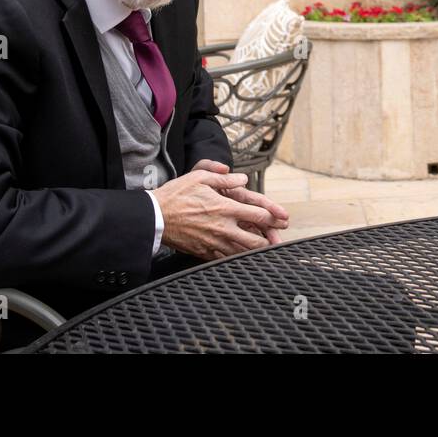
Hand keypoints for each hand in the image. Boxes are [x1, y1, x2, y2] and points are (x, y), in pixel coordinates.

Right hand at [153, 167, 288, 259]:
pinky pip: (225, 259)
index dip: (274, 217)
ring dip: (256, 253)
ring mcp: (214, 243)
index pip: (258, 215)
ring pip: (242, 253)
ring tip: (266, 252)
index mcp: (225, 208)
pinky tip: (242, 258)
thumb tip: (242, 179)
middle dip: (269, 241)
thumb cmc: (176, 195)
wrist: (154, 217)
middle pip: (255, 240)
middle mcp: (223, 228)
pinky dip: (236, 258)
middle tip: (278, 240)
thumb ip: (224, 177)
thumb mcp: (200, 177)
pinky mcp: (203, 252)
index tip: (283, 218)